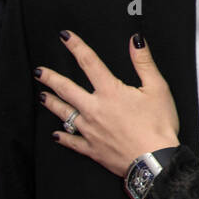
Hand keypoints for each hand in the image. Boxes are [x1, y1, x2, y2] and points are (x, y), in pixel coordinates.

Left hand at [36, 31, 179, 176]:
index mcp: (110, 92)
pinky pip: (72, 141)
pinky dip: (63, 137)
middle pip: (66, 89)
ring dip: (52, 104)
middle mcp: (95, 109)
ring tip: (43, 97)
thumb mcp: (158, 89)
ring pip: (64, 114)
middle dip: (51, 78)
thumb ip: (144, 62)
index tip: (65, 37)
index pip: (89, 62)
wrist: (155, 161)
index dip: (76, 46)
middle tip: (39, 72)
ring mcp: (91, 130)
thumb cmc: (159, 126)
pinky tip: (56, 134)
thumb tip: (136, 41)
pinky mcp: (93, 148)